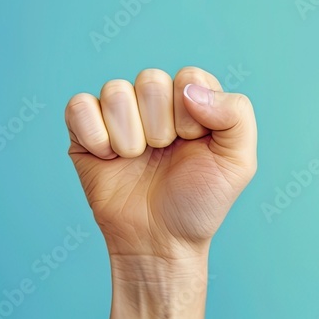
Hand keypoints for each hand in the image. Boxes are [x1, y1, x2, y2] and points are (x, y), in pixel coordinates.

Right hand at [64, 66, 256, 259]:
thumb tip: (190, 90)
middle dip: (161, 127)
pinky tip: (110, 159)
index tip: (195, 143)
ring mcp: (119, 115)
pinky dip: (97, 137)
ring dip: (130, 136)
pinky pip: (80, 106)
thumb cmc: (199, 202)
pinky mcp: (85, 131)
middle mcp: (156, 103)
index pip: (189, 77)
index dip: (192, 113)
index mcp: (193, 102)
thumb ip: (237, 114)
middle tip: (164, 155)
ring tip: (138, 160)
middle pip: (151, 80)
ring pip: (116, 91)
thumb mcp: (238, 162)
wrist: (159, 241)